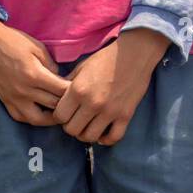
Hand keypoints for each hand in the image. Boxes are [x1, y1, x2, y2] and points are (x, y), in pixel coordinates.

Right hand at [0, 17, 69, 125]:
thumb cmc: (14, 41)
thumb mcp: (38, 48)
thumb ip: (51, 65)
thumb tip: (59, 79)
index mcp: (34, 75)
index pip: (61, 91)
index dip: (74, 92)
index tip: (82, 89)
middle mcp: (24, 91)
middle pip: (52, 106)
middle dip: (67, 105)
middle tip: (77, 103)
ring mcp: (13, 98)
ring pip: (36, 119)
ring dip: (51, 119)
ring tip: (61, 114)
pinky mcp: (5, 100)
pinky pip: (20, 117)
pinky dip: (33, 119)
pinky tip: (42, 114)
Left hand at [52, 29, 167, 145]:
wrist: (135, 53)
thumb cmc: (106, 58)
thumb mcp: (81, 67)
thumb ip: (67, 84)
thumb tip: (56, 98)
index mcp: (78, 90)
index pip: (59, 117)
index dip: (60, 115)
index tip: (67, 111)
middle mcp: (93, 103)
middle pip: (71, 130)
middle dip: (71, 125)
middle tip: (77, 118)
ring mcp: (110, 111)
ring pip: (89, 137)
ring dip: (86, 133)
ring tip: (89, 125)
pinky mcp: (126, 115)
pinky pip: (113, 138)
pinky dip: (106, 139)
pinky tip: (103, 133)